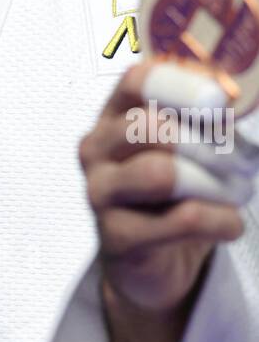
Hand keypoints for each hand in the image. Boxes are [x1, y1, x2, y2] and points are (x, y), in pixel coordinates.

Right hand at [79, 59, 255, 314]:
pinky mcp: (115, 236)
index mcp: (114, 114)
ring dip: (215, 183)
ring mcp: (99, 192)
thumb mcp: (184, 148)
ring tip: (238, 192)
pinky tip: (231, 224)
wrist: (151, 260)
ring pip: (162, 174)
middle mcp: (96, 147)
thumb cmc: (170, 194)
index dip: (181, 86)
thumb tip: (229, 97)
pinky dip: (220, 220)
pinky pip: (180, 220)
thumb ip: (201, 120)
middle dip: (210, 145)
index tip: (221, 101)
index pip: (137, 81)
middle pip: (150, 128)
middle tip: (245, 162)